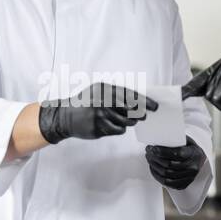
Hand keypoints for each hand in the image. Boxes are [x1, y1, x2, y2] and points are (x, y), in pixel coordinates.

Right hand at [38, 84, 156, 143]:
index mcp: (104, 89)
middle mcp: (102, 101)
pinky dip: (118, 129)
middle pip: (130, 109)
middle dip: (139, 114)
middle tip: (143, 116)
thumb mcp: (99, 92)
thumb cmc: (86, 103)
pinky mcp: (97, 127)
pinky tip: (111, 125)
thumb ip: (116, 95)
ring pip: (126, 122)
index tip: (155, 107)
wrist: (65, 116)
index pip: (129, 94)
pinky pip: (118, 130)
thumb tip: (139, 103)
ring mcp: (99, 115)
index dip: (144, 101)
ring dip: (128, 122)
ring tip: (122, 120)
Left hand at [144, 137, 205, 189]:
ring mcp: (189, 177)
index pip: (176, 153)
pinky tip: (153, 169)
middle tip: (148, 152)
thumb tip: (158, 137)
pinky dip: (157, 176)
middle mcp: (192, 167)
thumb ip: (175, 138)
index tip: (152, 148)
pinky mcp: (184, 184)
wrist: (199, 159)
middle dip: (155, 158)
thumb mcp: (186, 140)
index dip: (162, 151)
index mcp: (193, 154)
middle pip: (169, 165)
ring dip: (154, 166)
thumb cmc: (189, 148)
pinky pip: (167, 183)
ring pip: (166, 174)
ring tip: (149, 159)